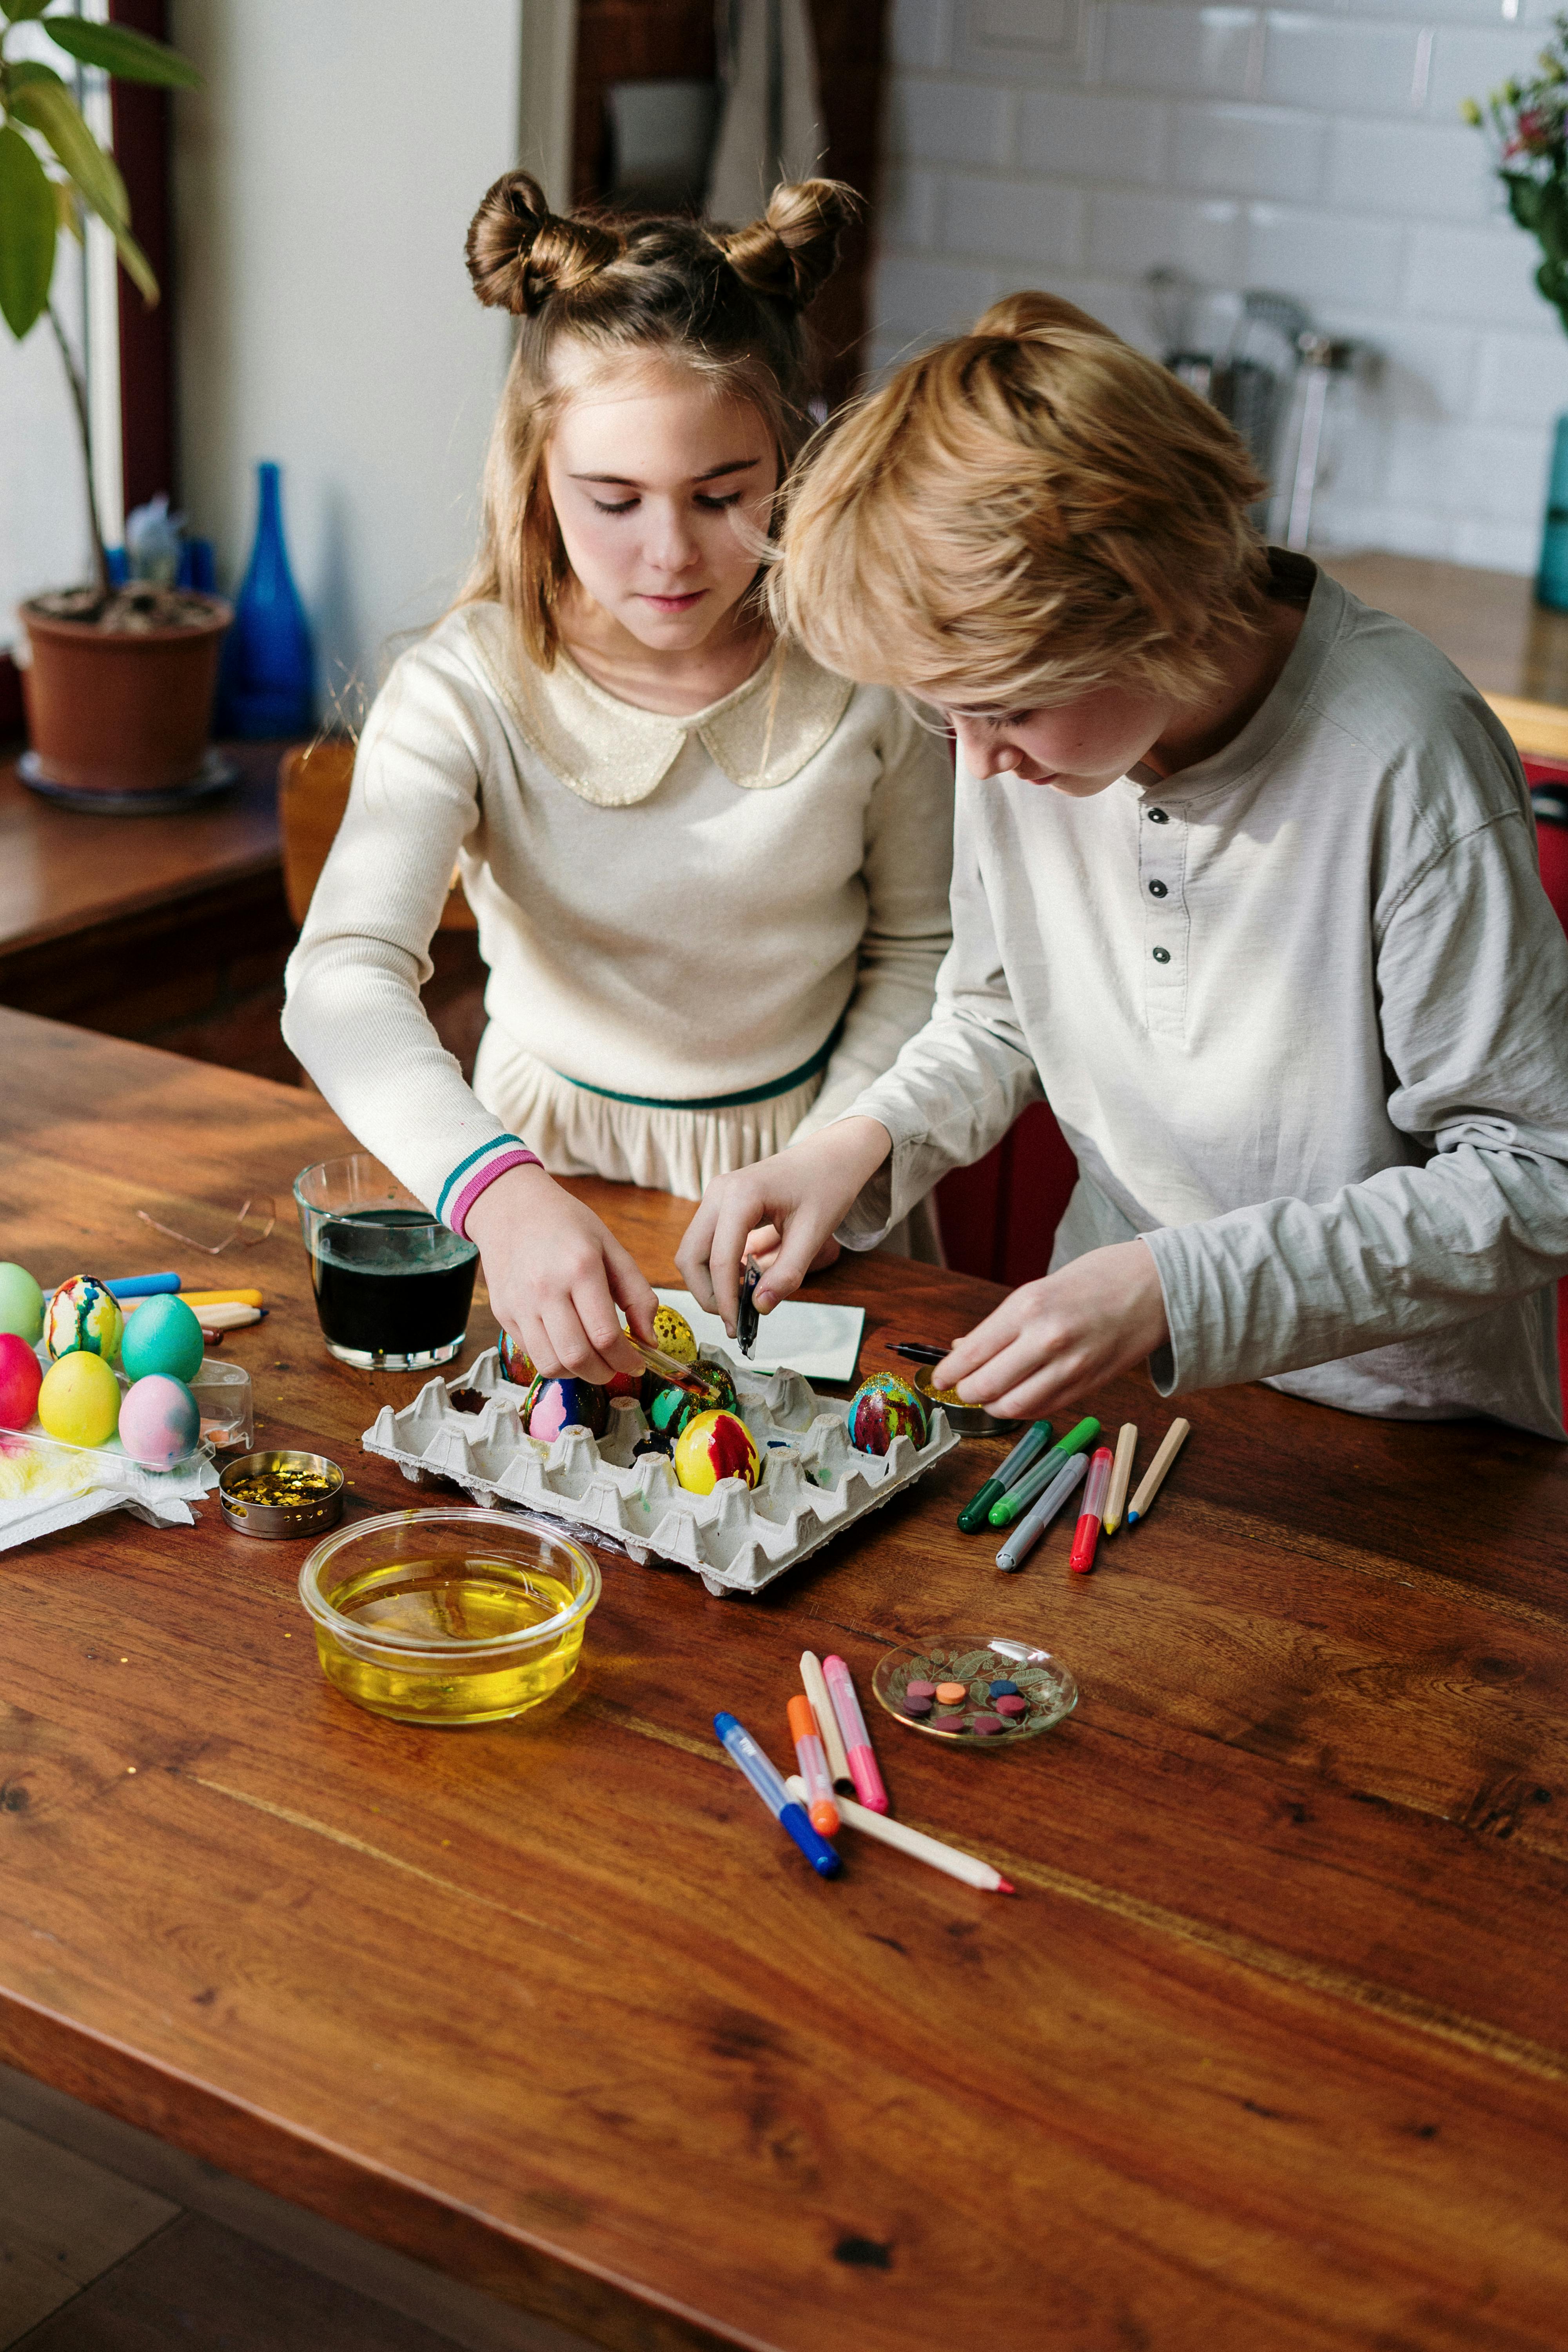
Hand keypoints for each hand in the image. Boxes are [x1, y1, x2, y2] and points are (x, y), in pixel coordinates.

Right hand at [465, 1163, 654, 1382]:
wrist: (510, 1207)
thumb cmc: (567, 1224)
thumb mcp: (612, 1247)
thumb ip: (637, 1294)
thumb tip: (649, 1341)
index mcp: (581, 1268)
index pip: (606, 1335)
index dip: (627, 1360)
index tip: (637, 1363)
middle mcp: (545, 1288)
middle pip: (577, 1357)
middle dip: (604, 1373)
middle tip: (616, 1367)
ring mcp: (519, 1303)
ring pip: (550, 1364)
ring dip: (578, 1374)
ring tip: (592, 1360)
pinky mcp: (502, 1313)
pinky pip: (531, 1353)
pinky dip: (554, 1361)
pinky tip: (567, 1345)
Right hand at [676, 1118, 891, 1330]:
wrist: (831, 1155)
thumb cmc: (827, 1186)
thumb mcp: (815, 1233)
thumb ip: (787, 1273)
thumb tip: (759, 1309)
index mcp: (740, 1195)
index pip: (720, 1259)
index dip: (725, 1300)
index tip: (738, 1329)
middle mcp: (718, 1192)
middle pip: (690, 1256)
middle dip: (707, 1293)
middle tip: (735, 1318)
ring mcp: (715, 1196)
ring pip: (693, 1252)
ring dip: (710, 1282)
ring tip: (742, 1300)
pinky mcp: (719, 1205)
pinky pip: (706, 1244)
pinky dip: (717, 1267)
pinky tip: (746, 1278)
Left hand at [932, 1239, 1169, 1423]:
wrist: (1154, 1287)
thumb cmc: (1096, 1279)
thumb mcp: (1038, 1290)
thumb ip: (1002, 1325)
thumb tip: (963, 1350)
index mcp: (1028, 1307)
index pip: (972, 1354)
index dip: (947, 1373)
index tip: (938, 1377)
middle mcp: (1046, 1339)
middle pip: (985, 1386)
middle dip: (966, 1391)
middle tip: (962, 1387)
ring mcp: (1069, 1367)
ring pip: (1012, 1406)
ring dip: (992, 1405)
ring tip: (989, 1394)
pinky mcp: (1087, 1386)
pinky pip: (1041, 1409)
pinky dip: (1021, 1408)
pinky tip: (1018, 1396)